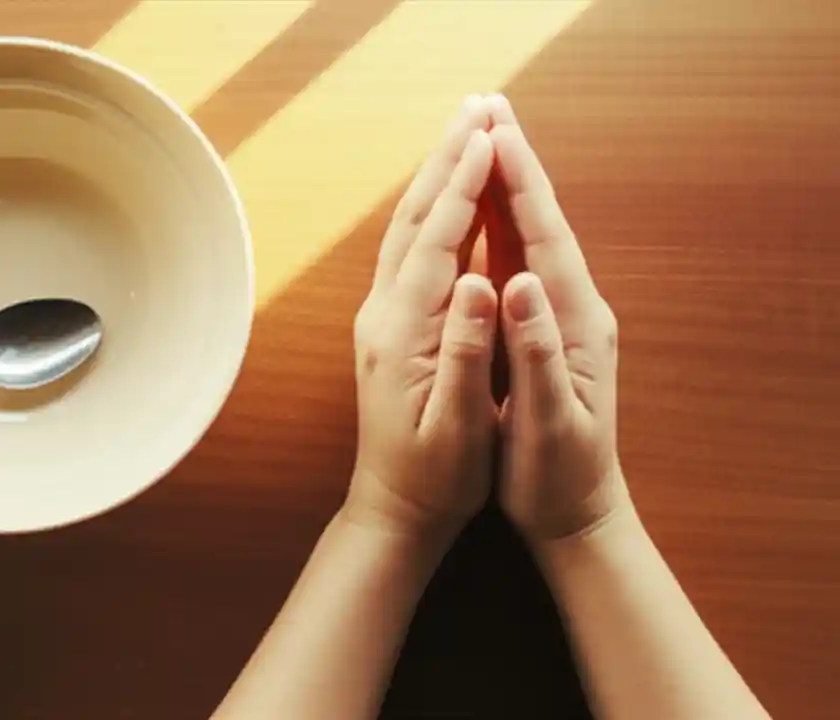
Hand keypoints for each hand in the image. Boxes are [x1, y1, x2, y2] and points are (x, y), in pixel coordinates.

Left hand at [346, 96, 497, 539]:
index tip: (489, 139)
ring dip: (435, 179)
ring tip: (464, 134)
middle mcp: (383, 316)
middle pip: (415, 222)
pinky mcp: (390, 327)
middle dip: (445, 162)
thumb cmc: (436, 478)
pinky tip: (450, 199)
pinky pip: (410, 254)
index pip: (435, 244)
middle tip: (475, 110)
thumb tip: (479, 283)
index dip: (463, 189)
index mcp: (404, 335)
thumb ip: (466, 352)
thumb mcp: (459, 426)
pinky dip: (432, 215)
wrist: (394, 509)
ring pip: (408, 232)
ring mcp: (382, 319)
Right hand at [486, 99, 630, 541]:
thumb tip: (520, 283)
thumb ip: (539, 353)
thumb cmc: (556, 478)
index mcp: (576, 325)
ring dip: (503, 186)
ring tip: (479, 139)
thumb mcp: (550, 424)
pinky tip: (477, 209)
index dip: (520, 184)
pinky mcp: (538, 330)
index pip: (546, 238)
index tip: (494, 134)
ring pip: (526, 238)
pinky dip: (494, 227)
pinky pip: (514, 264)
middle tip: (485, 110)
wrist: (574, 514)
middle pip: (540, 223)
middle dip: (513, 165)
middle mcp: (571, 310)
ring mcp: (556, 318)